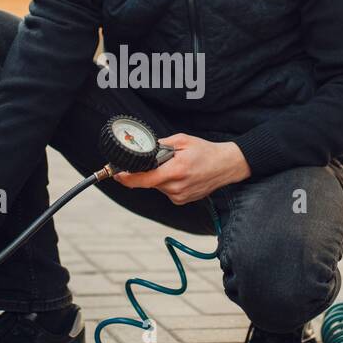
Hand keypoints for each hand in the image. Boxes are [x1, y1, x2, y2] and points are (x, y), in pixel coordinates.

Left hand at [115, 133, 250, 203]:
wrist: (226, 166)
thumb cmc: (206, 152)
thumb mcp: (182, 141)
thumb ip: (161, 144)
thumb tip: (143, 148)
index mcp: (176, 171)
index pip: (144, 179)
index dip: (126, 178)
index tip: (116, 173)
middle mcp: (177, 187)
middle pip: (149, 182)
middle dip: (149, 171)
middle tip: (161, 160)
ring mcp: (180, 196)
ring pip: (157, 186)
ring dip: (159, 176)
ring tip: (177, 167)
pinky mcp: (182, 201)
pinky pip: (165, 190)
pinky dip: (167, 182)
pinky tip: (181, 175)